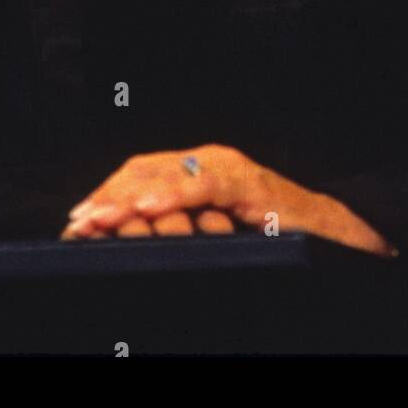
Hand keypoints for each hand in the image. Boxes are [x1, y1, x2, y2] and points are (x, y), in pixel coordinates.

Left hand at [60, 143, 393, 255]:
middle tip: (77, 223)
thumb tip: (133, 246)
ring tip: (98, 218)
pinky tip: (147, 207)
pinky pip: (205, 186)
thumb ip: (181, 229)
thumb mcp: (216, 230)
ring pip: (168, 175)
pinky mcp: (251, 185)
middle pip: (145, 171)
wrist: (332, 233)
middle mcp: (210, 161)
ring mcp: (230, 169)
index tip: (75, 222)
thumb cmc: (273, 236)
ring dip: (128, 197)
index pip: (140, 174)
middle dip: (107, 197)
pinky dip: (173, 194)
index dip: (106, 194)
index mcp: (198, 170)